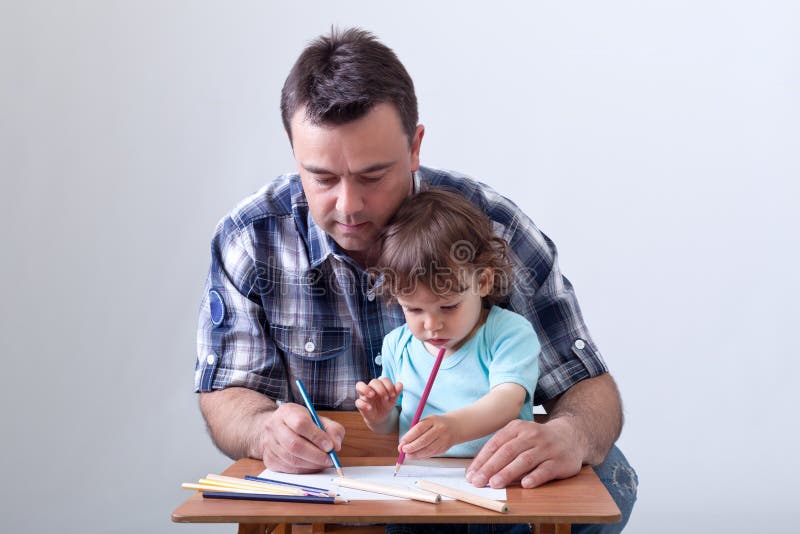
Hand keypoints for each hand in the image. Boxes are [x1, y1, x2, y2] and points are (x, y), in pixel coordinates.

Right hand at [254, 402, 344, 472]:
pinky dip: (304, 469)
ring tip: (324, 462)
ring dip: (312, 464)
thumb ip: (332, 429)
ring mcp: (269, 444)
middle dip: (316, 455)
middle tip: (330, 459)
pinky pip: (288, 469)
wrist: (277, 428)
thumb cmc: (301, 423)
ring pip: (291, 459)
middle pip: (294, 444)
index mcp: (287, 412)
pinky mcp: (269, 459)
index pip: (300, 423)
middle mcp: (273, 426)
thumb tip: (336, 445)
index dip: (317, 436)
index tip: (330, 446)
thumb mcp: (318, 419)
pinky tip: (312, 465)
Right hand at [355, 378, 401, 428]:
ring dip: (366, 389)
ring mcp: (364, 396)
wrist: (382, 417)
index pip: (382, 379)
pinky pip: (358, 402)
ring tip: (373, 395)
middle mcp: (371, 388)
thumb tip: (400, 384)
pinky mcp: (361, 405)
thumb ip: (396, 391)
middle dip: (381, 389)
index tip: (393, 395)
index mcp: (379, 385)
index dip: (388, 385)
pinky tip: (370, 408)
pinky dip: (363, 404)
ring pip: (359, 385)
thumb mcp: (393, 399)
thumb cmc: (386, 405)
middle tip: (386, 398)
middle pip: (373, 381)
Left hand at [398, 414, 456, 458]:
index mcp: (433, 420)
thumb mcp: (427, 421)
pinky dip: (423, 456)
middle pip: (424, 440)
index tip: (402, 442)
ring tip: (408, 456)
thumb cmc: (436, 424)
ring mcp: (444, 439)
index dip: (409, 437)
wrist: (455, 426)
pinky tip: (417, 456)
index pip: (419, 429)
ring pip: (428, 450)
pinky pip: (432, 454)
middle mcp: (439, 429)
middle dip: (412, 447)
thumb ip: (415, 431)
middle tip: (403, 450)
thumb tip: (402, 444)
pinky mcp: (445, 448)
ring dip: (416, 454)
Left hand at [466, 417, 583, 487]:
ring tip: (495, 484)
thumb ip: (501, 450)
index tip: (471, 474)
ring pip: (524, 460)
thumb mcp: (519, 437)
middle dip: (490, 468)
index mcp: (517, 427)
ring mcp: (546, 447)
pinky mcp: (560, 461)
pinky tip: (525, 485)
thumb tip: (478, 470)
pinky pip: (546, 469)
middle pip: (507, 452)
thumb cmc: (537, 441)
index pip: (495, 444)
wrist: (571, 436)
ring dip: (508, 473)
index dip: (482, 460)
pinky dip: (535, 477)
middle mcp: (531, 435)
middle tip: (478, 482)